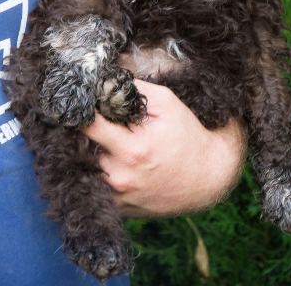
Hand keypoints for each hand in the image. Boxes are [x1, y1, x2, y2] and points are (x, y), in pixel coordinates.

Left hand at [83, 79, 246, 216]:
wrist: (208, 178)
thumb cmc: (188, 136)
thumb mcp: (167, 103)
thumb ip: (133, 90)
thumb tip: (104, 80)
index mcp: (132, 150)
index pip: (89, 126)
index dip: (82, 111)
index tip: (83, 102)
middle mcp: (121, 177)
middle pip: (82, 148)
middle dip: (87, 132)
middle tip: (100, 121)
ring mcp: (118, 197)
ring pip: (87, 168)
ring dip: (93, 152)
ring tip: (112, 142)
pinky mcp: (118, 210)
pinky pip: (96, 187)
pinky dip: (99, 173)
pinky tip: (116, 162)